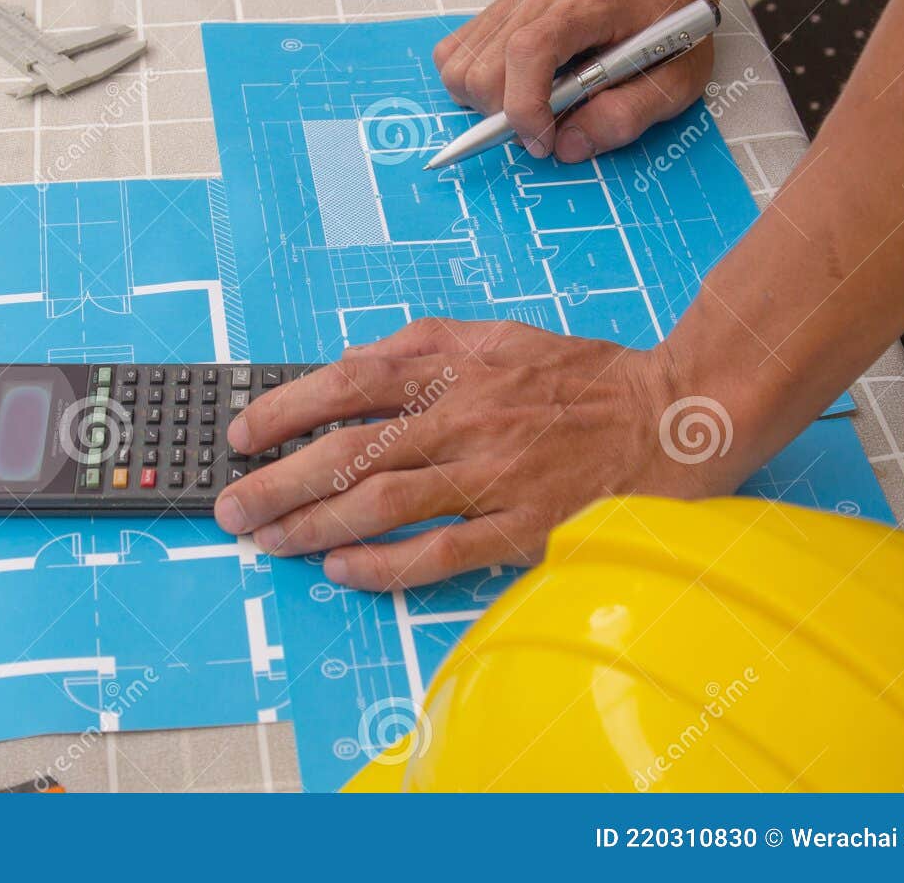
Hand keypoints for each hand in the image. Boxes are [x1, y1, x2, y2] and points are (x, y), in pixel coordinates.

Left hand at [213, 318, 738, 589]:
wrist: (672, 414)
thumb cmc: (580, 377)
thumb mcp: (496, 333)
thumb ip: (421, 343)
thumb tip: (349, 363)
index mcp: (452, 367)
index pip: (347, 384)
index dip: (284, 410)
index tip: (239, 436)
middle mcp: (463, 418)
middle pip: (349, 452)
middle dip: (278, 482)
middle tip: (231, 509)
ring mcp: (491, 475)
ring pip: (381, 504)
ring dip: (314, 526)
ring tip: (268, 542)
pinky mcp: (520, 527)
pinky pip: (438, 551)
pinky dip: (384, 564)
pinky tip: (342, 571)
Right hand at [432, 0, 716, 162]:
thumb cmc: (669, 30)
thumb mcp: (676, 84)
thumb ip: (625, 117)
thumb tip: (566, 146)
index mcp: (590, 6)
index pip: (530, 51)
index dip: (525, 107)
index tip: (543, 141)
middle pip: (483, 68)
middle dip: (504, 117)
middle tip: (544, 129)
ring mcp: (516, 1)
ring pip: (458, 65)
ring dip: (484, 104)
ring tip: (528, 108)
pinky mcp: (500, 11)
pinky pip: (454, 54)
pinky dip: (472, 85)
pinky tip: (511, 90)